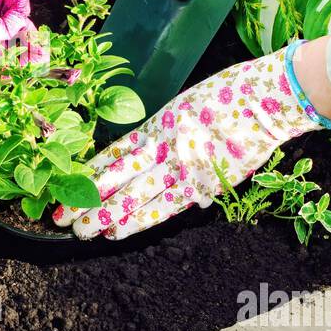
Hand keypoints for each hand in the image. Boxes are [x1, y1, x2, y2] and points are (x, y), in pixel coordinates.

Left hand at [53, 45, 326, 239]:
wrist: (268, 101)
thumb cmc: (231, 99)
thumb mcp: (187, 108)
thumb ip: (165, 135)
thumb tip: (146, 158)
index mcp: (159, 124)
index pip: (114, 152)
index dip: (89, 171)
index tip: (67, 184)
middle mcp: (164, 146)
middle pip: (117, 177)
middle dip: (87, 198)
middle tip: (63, 216)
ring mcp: (183, 167)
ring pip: (135, 196)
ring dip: (107, 216)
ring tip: (83, 230)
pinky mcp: (204, 184)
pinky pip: (166, 207)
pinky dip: (141, 220)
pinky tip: (118, 232)